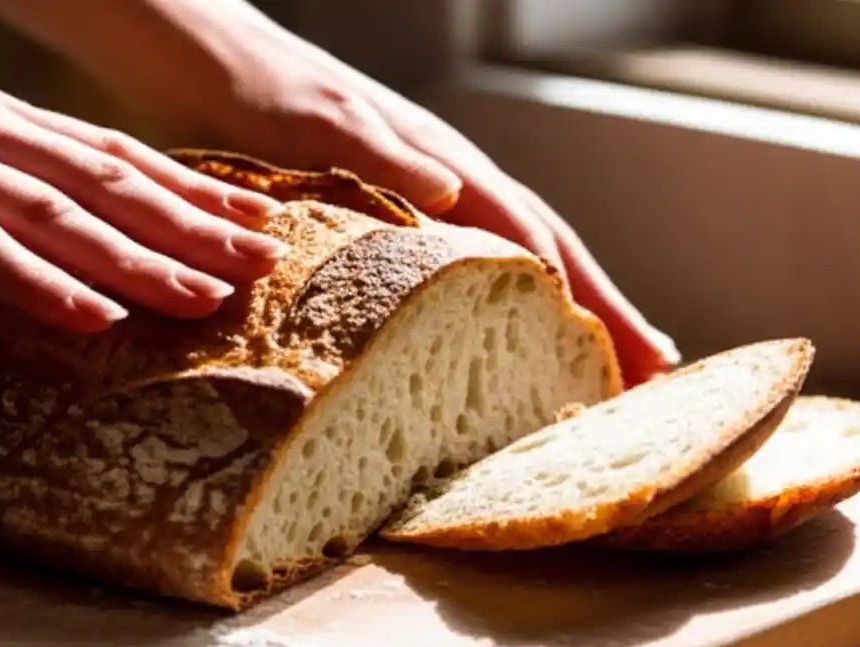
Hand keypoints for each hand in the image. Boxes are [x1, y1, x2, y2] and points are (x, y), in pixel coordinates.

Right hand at [0, 7, 286, 332]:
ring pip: (57, 216)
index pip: (115, 155)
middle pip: (109, 185)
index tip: (259, 218)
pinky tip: (92, 318)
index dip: (193, 188)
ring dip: (137, 260)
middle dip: (193, 225)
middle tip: (266, 261)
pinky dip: (36, 282)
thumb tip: (53, 200)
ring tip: (206, 298)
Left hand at [169, 6, 680, 384]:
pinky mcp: (388, 211)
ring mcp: (422, 197)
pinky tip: (501, 330)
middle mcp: (446, 184)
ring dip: (562, 311)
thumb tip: (455, 193)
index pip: (536, 243)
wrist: (201, 58)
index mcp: (441, 166)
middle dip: (602, 313)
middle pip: (546, 254)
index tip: (640, 361)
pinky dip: (498, 302)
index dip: (590, 302)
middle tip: (657, 375)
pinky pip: (461, 265)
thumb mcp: (315, 122)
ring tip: (603, 363)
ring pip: (512, 259)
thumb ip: (383, 155)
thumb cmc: (254, 90)